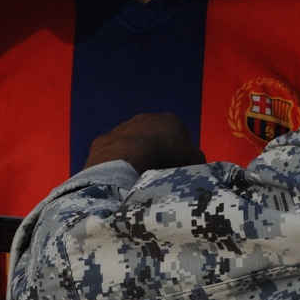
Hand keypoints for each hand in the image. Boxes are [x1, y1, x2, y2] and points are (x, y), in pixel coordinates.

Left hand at [84, 113, 205, 173]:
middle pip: (154, 138)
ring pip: (131, 146)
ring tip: (137, 181)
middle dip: (156, 154)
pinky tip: (118, 180)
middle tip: (158, 176)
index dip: (181, 154)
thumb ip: (197, 160)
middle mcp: (144, 119)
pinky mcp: (103, 141)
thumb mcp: (194, 161)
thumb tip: (195, 164)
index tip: (178, 171)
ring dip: (135, 159)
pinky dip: (115, 166)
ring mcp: (121, 128)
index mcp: (170, 120)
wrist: (127, 161)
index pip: (180, 136)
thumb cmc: (166, 159)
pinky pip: (111, 156)